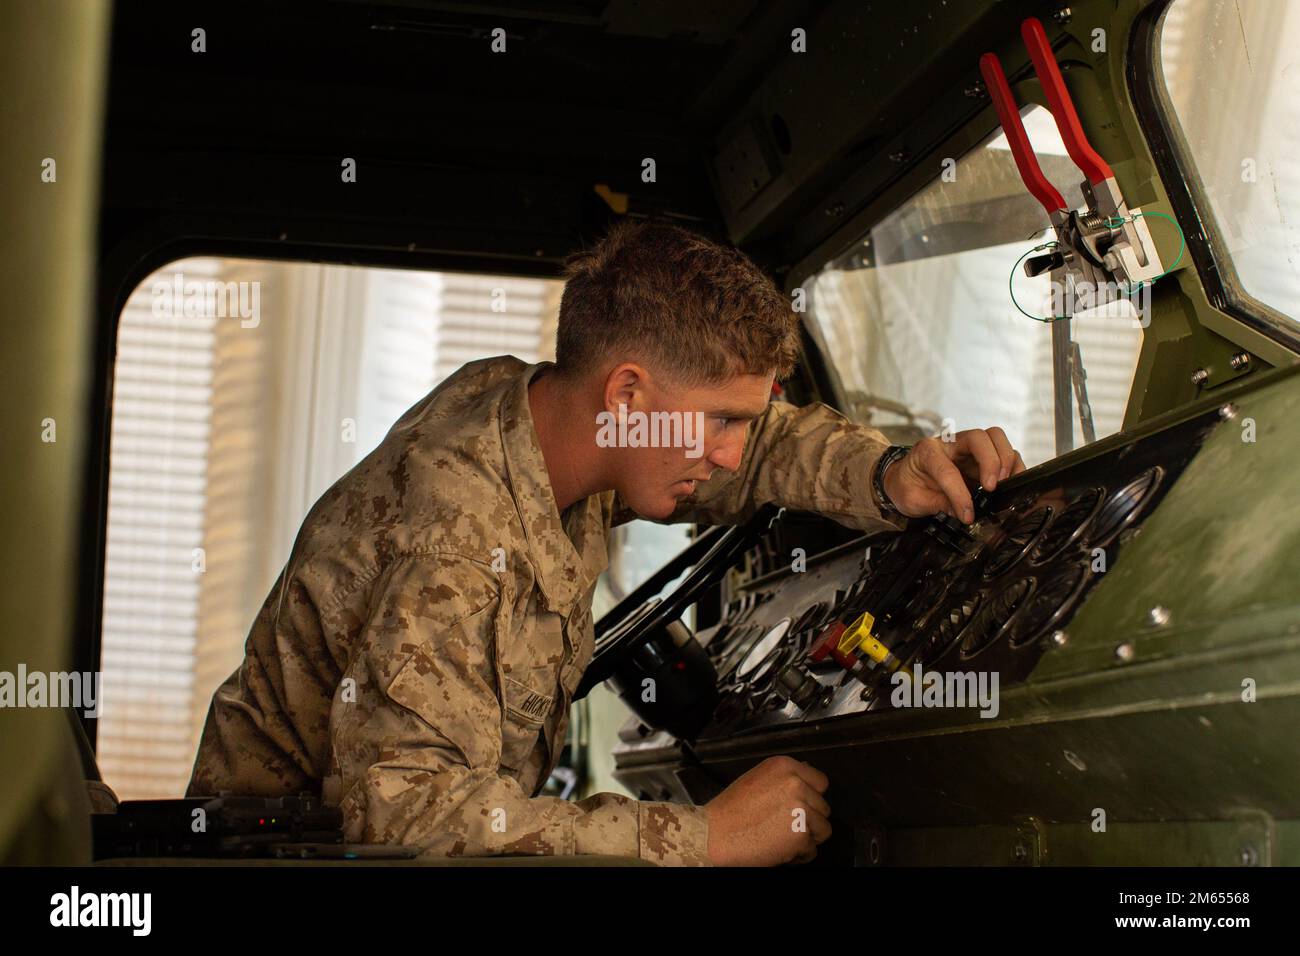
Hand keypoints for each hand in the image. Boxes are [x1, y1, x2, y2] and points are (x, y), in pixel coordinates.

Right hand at [704, 756, 830, 865]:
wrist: (713, 835)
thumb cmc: (730, 811)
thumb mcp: (757, 779)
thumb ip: (784, 778)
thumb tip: (807, 772)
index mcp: (785, 767)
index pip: (821, 782)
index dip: (812, 798)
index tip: (802, 807)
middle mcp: (796, 784)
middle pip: (824, 808)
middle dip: (809, 821)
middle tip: (785, 827)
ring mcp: (801, 809)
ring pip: (823, 830)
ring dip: (806, 839)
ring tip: (782, 839)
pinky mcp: (800, 835)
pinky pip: (812, 850)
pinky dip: (798, 856)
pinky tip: (778, 849)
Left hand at [881, 428, 1025, 523]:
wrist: (902, 479)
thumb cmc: (906, 486)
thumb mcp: (912, 499)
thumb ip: (936, 504)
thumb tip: (962, 512)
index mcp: (926, 451)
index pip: (948, 469)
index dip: (959, 493)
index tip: (967, 514)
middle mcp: (950, 443)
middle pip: (979, 437)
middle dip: (991, 461)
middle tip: (992, 488)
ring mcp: (968, 448)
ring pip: (996, 438)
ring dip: (1006, 460)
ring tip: (1005, 485)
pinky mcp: (981, 457)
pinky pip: (1004, 452)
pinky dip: (1013, 466)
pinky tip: (1012, 484)